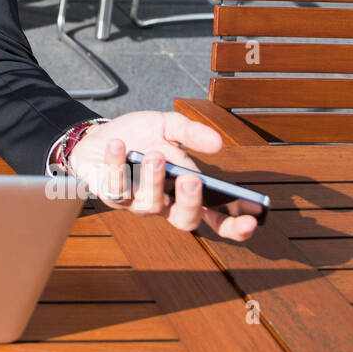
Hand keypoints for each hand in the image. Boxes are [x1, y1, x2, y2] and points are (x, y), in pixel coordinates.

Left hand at [66, 111, 258, 242]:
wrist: (99, 134)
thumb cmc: (138, 136)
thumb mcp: (168, 125)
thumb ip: (192, 133)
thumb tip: (218, 144)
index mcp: (186, 192)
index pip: (217, 219)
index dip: (235, 226)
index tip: (253, 221)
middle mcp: (164, 204)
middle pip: (186, 221)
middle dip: (190, 202)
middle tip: (191, 179)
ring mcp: (136, 204)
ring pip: (150, 205)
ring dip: (154, 180)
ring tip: (154, 154)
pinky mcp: (109, 196)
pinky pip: (115, 187)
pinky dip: (118, 164)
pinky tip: (119, 145)